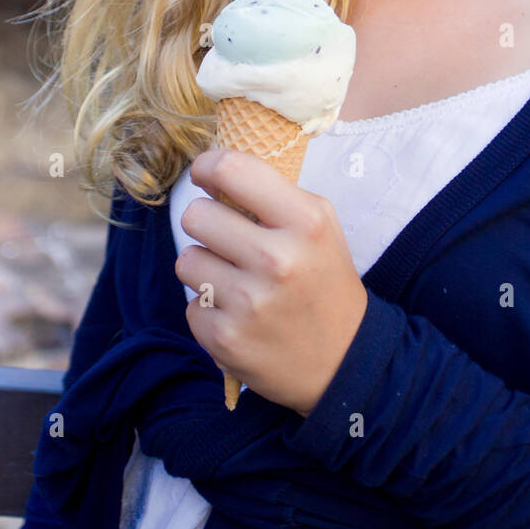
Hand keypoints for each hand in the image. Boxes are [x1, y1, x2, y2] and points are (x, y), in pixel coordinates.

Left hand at [175, 147, 368, 416]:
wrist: (343, 360)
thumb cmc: (323, 280)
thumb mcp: (318, 225)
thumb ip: (271, 194)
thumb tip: (213, 170)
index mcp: (305, 221)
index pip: (231, 169)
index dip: (207, 167)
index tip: (205, 177)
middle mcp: (277, 259)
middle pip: (195, 215)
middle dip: (207, 224)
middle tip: (229, 240)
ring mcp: (249, 303)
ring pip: (186, 260)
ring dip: (205, 268)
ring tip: (236, 280)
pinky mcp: (226, 340)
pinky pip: (190, 304)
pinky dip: (209, 309)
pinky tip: (239, 315)